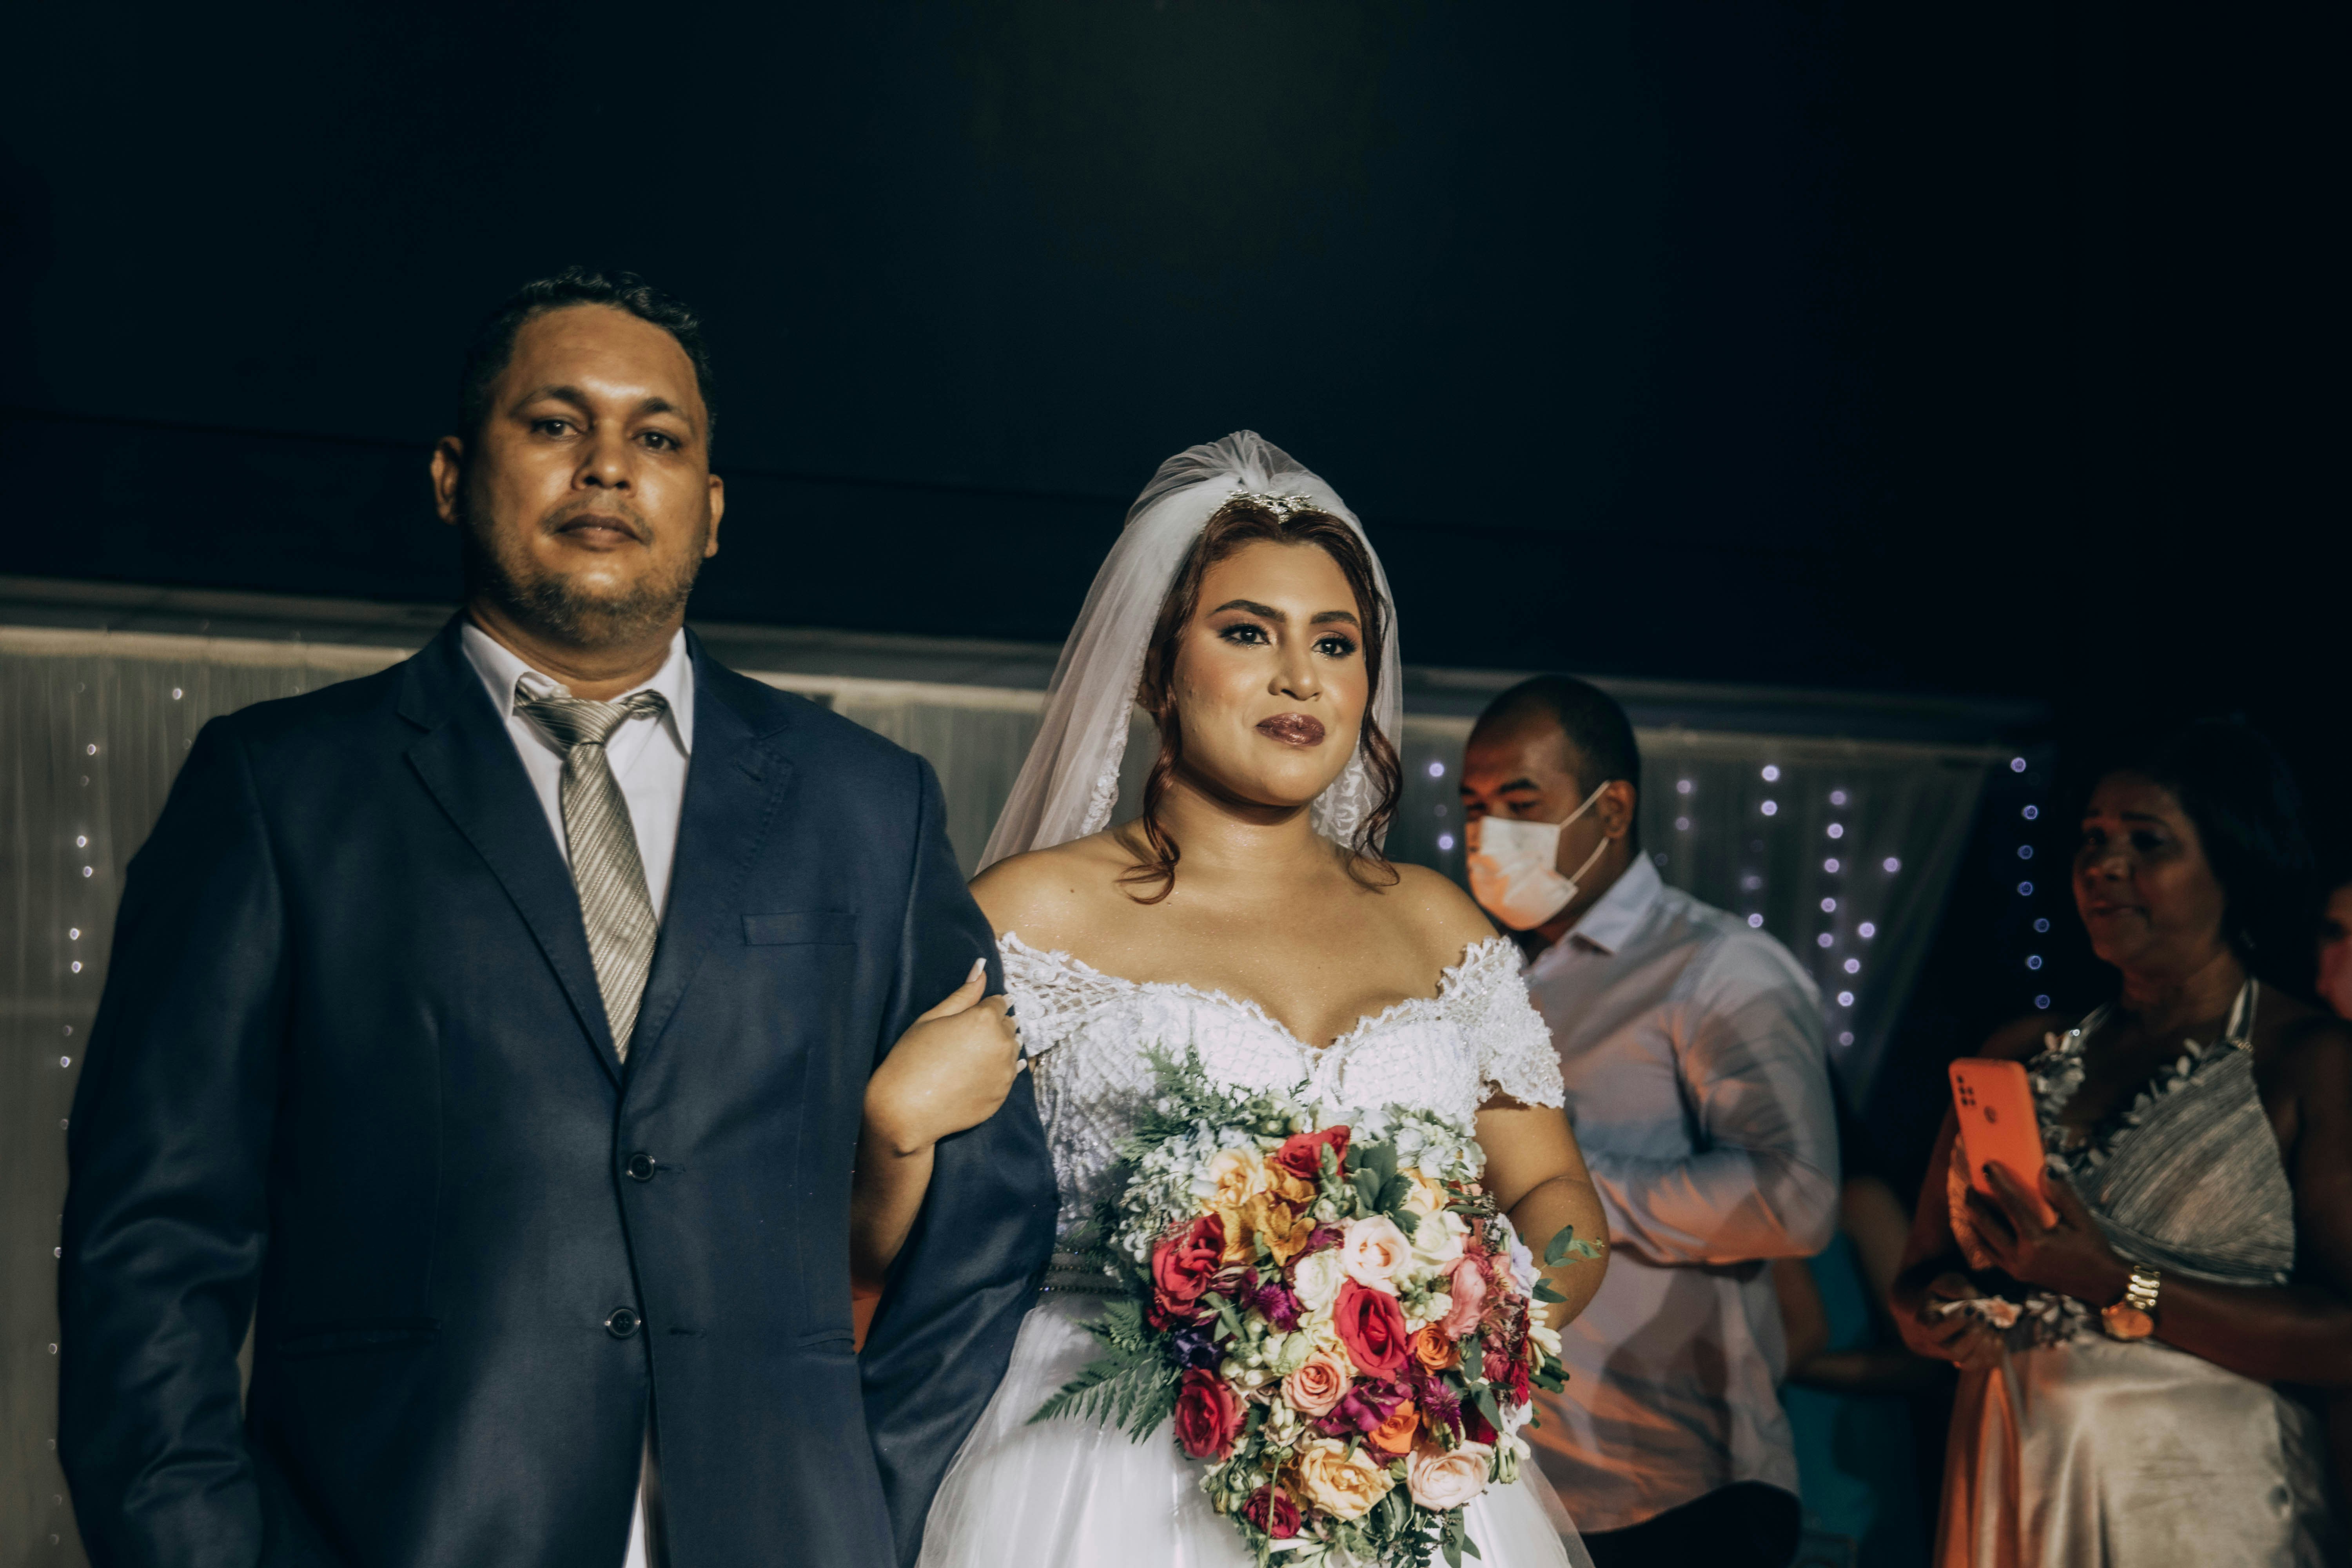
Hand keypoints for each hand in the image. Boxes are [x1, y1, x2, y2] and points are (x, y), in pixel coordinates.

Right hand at [864, 959, 1023, 1156]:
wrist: (907, 1110)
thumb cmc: (912, 1059)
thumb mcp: (932, 1019)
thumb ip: (963, 994)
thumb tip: (981, 966)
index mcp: (985, 1019)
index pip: (998, 1002)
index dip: (982, 1008)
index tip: (967, 1018)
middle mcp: (1003, 1042)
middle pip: (1008, 1024)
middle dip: (993, 1026)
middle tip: (966, 1038)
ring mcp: (1006, 1071)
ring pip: (1012, 1048)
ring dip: (998, 1047)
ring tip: (972, 1056)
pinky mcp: (1004, 1094)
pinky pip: (1010, 1073)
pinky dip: (999, 1069)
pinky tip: (980, 1072)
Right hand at [1902, 1272, 2005, 1370]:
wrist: (1946, 1312)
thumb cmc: (1944, 1295)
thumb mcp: (1944, 1282)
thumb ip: (1955, 1287)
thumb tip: (1972, 1296)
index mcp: (1926, 1324)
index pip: (1935, 1331)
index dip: (1954, 1323)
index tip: (1971, 1306)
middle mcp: (1938, 1345)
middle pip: (1954, 1352)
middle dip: (1973, 1335)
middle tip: (1984, 1315)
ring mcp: (1956, 1356)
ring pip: (1970, 1363)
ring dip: (1986, 1344)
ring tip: (1993, 1323)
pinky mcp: (1973, 1360)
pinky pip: (1986, 1363)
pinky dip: (1996, 1348)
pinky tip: (1998, 1330)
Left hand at [1963, 1162, 2128, 1304]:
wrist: (2101, 1284)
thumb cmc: (2093, 1249)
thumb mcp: (2082, 1220)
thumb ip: (2062, 1194)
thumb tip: (2044, 1168)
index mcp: (2037, 1242)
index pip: (2010, 1206)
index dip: (1997, 1183)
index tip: (1987, 1166)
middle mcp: (2021, 1257)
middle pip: (1986, 1224)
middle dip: (1974, 1202)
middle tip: (1970, 1184)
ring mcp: (2016, 1268)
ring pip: (1983, 1239)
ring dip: (1973, 1219)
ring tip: (1971, 1200)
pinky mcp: (2016, 1274)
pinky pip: (1989, 1253)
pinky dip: (1980, 1236)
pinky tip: (1979, 1224)